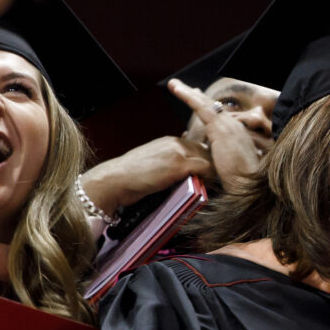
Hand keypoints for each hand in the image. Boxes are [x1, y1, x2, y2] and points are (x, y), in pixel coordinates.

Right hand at [79, 136, 211, 215]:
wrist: (116, 179)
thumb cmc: (131, 176)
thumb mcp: (153, 163)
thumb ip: (170, 163)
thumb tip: (185, 175)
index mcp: (169, 141)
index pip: (197, 147)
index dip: (204, 161)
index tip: (207, 175)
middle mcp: (175, 142)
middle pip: (206, 151)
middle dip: (211, 166)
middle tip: (212, 182)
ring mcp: (178, 152)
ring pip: (208, 158)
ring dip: (211, 173)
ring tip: (210, 186)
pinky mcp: (179, 164)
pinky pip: (205, 168)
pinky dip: (209, 178)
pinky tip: (206, 187)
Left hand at [168, 78, 270, 187]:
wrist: (247, 187)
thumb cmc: (239, 184)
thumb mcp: (228, 168)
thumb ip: (219, 158)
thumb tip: (208, 156)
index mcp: (237, 135)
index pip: (219, 116)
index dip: (206, 107)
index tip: (196, 99)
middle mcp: (235, 126)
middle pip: (212, 106)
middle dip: (196, 95)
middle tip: (181, 87)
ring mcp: (229, 125)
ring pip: (205, 104)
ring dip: (188, 93)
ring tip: (174, 85)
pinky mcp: (221, 127)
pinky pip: (202, 107)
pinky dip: (189, 97)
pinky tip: (178, 90)